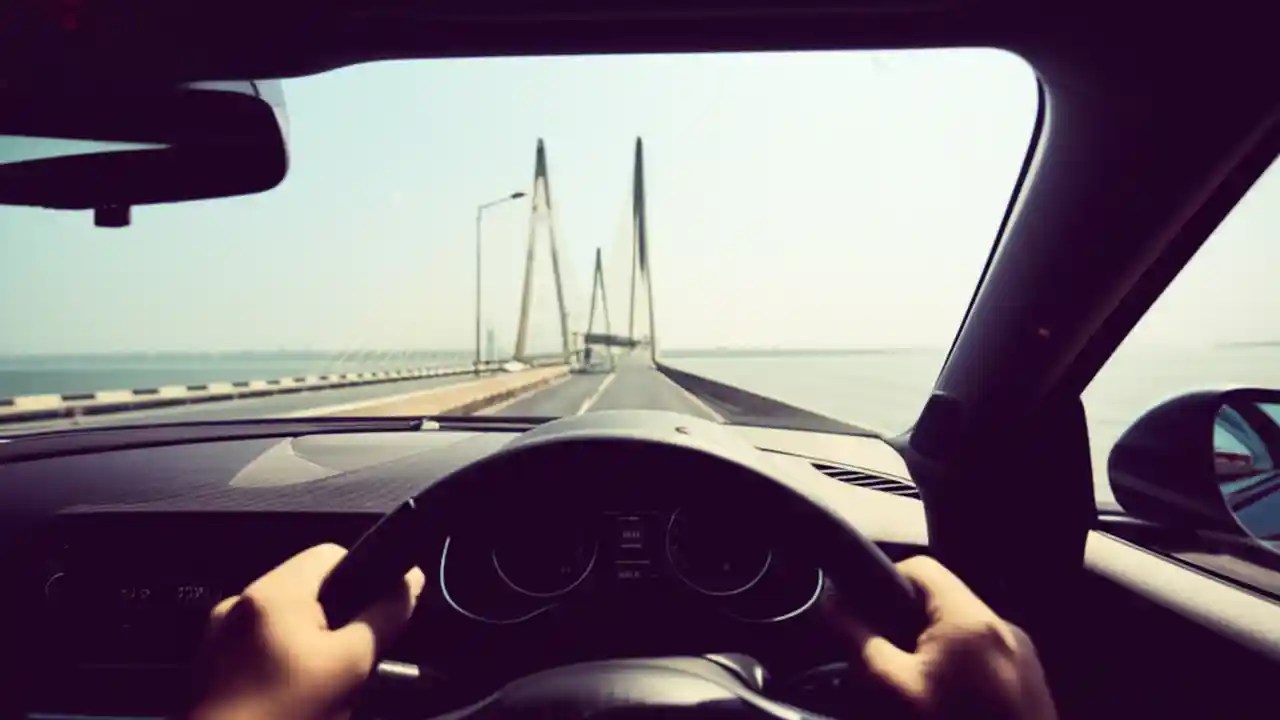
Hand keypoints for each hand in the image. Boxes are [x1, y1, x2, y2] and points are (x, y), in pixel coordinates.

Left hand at [189, 544, 424, 719]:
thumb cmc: (286, 713)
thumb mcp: (351, 665)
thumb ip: (385, 617)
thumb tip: (410, 581)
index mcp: (272, 591)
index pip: (331, 554)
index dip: (364, 578)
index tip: (374, 620)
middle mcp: (239, 602)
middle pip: (308, 588)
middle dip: (337, 619)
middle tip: (348, 663)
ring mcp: (218, 634)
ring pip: (285, 619)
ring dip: (310, 642)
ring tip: (320, 686)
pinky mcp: (210, 663)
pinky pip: (259, 644)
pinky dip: (281, 660)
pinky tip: (289, 696)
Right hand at [824, 556, 1056, 719]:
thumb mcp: (895, 690)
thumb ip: (859, 641)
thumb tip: (831, 604)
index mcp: (970, 618)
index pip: (920, 568)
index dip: (885, 583)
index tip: (866, 618)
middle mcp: (1004, 626)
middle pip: (942, 601)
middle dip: (907, 625)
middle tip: (887, 663)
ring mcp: (1023, 655)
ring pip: (962, 632)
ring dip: (934, 650)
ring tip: (918, 690)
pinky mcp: (1032, 681)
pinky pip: (984, 657)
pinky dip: (960, 670)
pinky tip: (951, 705)